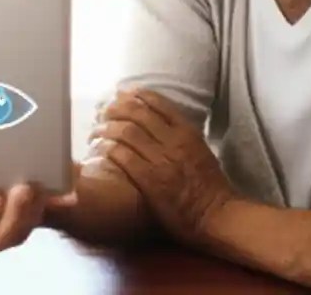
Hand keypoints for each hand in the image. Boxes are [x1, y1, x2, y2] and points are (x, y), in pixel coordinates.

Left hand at [90, 88, 232, 244]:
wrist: (216, 215)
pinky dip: (106, 149)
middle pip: (136, 113)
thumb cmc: (210, 186)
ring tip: (94, 132)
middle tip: (102, 112)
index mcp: (186, 132)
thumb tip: (158, 125)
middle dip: (114, 109)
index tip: (121, 95)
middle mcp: (172, 141)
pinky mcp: (148, 179)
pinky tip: (98, 150)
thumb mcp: (200, 151)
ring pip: (125, 132)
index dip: (134, 96)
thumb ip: (180, 136)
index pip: (157, 103)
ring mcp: (160, 159)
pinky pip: (121, 156)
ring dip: (105, 129)